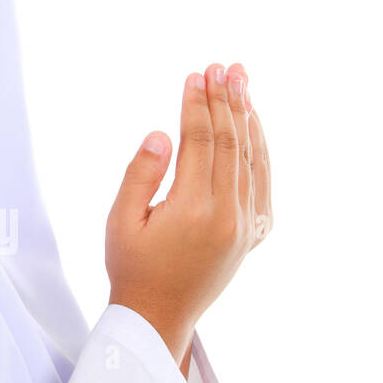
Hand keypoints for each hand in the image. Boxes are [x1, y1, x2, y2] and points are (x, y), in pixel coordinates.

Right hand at [104, 62, 272, 362]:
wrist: (158, 316)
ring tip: (240, 80)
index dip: (197, 105)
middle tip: (222, 66)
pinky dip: (260, 148)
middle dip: (226, 100)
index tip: (195, 75)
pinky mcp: (253, 234)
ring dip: (246, 116)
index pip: (200, 142)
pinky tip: (253, 123)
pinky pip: (262, 181)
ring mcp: (246, 226)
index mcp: (192, 211)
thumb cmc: (131, 268)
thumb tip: (163, 133)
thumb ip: (141, 175)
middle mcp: (228, 216)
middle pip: (230, 142)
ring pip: (251, 158)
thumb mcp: (120, 222)